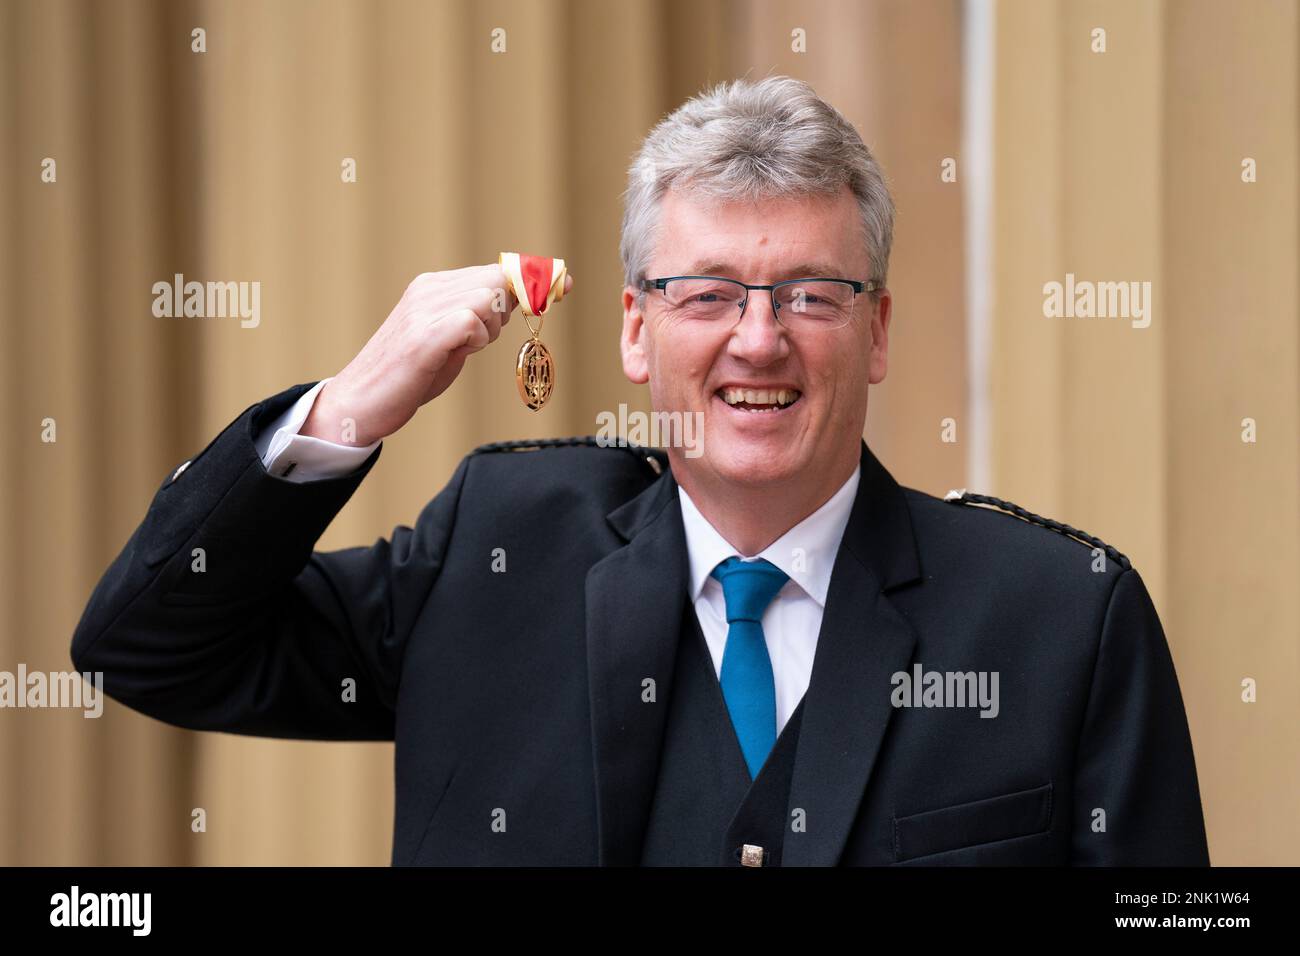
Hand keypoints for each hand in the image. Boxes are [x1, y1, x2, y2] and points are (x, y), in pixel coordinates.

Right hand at [302, 264, 572, 444]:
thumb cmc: (407, 375)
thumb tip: (517, 303)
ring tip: (465, 348)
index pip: (496, 270)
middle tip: (487, 339)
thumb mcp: (450, 340)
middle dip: (513, 307)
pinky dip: (476, 338)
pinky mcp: (422, 337)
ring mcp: (423, 311)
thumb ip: (478, 319)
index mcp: (434, 287)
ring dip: (491, 327)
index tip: (566, 283)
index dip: (533, 279)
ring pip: (487, 297)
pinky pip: (470, 321)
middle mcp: (428, 290)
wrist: (357, 402)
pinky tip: (460, 351)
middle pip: (497, 280)